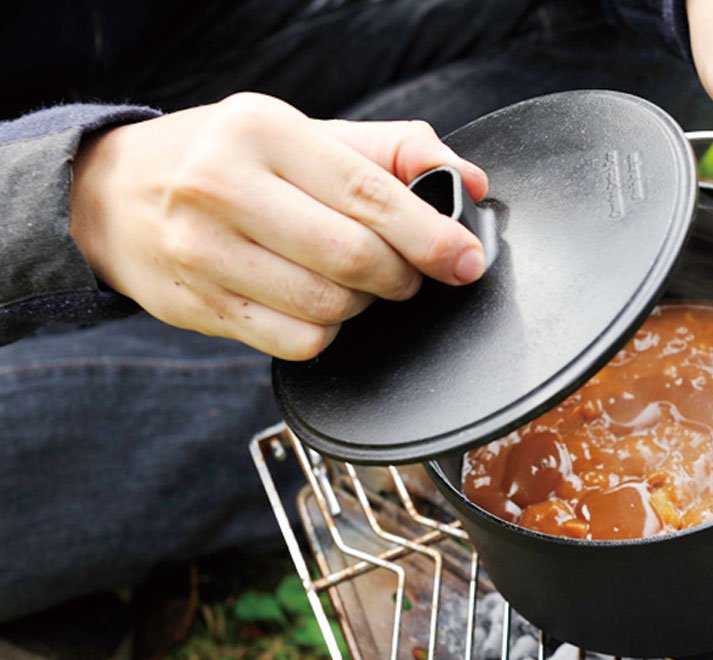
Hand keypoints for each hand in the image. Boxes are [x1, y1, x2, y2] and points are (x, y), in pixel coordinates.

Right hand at [69, 93, 487, 359]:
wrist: (113, 195)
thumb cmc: (225, 159)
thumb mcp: (301, 133)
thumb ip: (389, 152)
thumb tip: (466, 181)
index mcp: (261, 131)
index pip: (369, 194)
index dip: (431, 236)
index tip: (466, 260)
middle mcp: (224, 188)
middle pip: (353, 259)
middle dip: (401, 276)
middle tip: (407, 273)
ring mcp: (205, 252)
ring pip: (328, 307)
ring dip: (364, 305)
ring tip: (355, 283)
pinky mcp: (199, 306)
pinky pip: (297, 342)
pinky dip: (327, 333)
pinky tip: (317, 305)